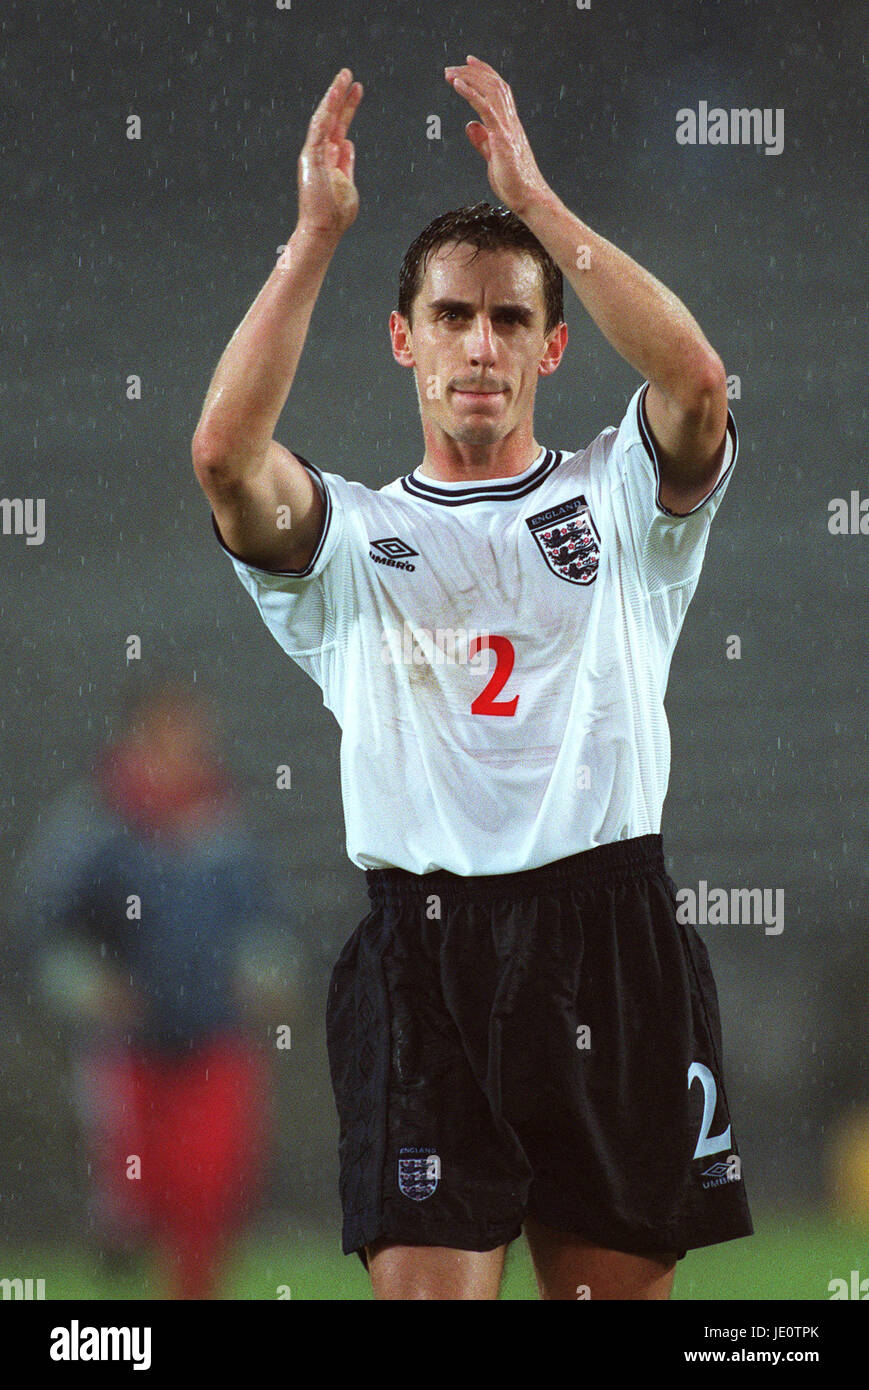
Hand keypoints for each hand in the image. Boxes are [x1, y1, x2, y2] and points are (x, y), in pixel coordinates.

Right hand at [297, 68, 362, 238]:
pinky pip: (318, 128)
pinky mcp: (310, 157)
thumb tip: (348, 143)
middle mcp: (320, 153)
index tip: (357, 90)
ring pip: (323, 118)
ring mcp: (314, 154)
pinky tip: (334, 96)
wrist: (323, 230)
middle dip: (342, 97)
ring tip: (343, 77)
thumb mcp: (348, 184)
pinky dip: (326, 110)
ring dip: (333, 96)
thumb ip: (347, 164)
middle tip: (349, 75)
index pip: (340, 127)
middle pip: (333, 118)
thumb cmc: (335, 215)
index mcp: (330, 159)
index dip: (348, 108)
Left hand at [444, 56, 551, 217]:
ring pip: (491, 91)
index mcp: (509, 124)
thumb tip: (470, 126)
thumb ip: (482, 141)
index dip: (484, 73)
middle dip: (472, 72)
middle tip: (450, 68)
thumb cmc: (514, 183)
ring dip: (469, 78)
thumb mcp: (493, 158)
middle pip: (494, 85)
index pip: (498, 90)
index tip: (468, 62)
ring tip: (450, 73)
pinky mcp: (502, 137)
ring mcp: (508, 128)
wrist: (529, 198)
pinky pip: (486, 108)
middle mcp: (510, 121)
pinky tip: (458, 85)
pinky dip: (471, 93)